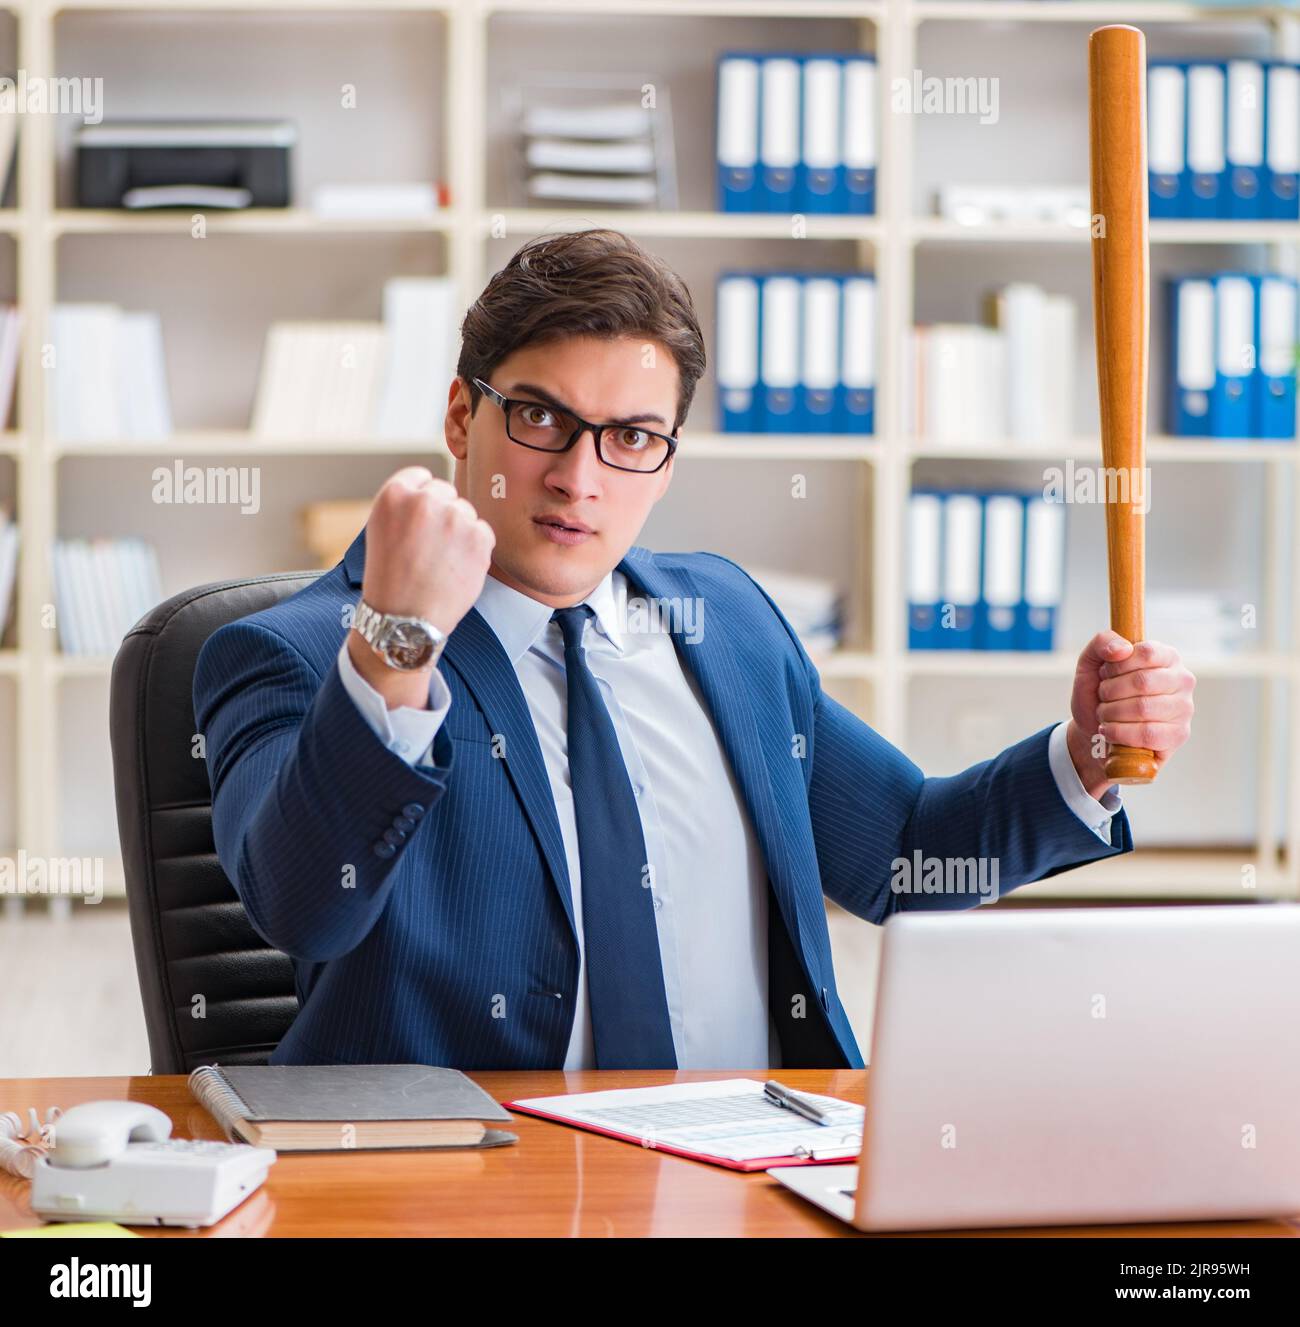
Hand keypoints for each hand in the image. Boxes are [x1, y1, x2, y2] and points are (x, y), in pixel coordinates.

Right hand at [348, 467, 494, 708]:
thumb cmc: (391, 579)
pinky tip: (456, 568)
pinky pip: (483, 532)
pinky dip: (476, 549)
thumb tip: (438, 493)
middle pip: (446, 492)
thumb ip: (406, 505)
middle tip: (430, 547)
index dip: (422, 500)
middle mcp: (425, 500)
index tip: (420, 522)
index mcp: (394, 494)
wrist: (405, 620)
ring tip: (441, 562)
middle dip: (442, 514)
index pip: (421, 477)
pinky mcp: (479, 536)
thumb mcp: (382, 530)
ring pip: (466, 513)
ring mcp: (454, 517)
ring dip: (460, 532)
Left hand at [1065, 631, 1195, 797]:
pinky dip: (1118, 732)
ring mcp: (1184, 708)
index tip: (1105, 674)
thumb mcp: (1091, 662)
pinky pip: (1147, 734)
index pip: (1146, 653)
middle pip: (1143, 682)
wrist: (1093, 730)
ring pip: (1143, 709)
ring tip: (1105, 713)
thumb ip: (1102, 643)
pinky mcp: (1178, 735)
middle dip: (1110, 691)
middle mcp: (1182, 679)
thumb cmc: (1098, 693)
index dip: (1117, 666)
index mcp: (1166, 656)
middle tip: (1103, 696)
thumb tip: (1123, 649)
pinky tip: (1109, 730)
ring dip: (1111, 712)